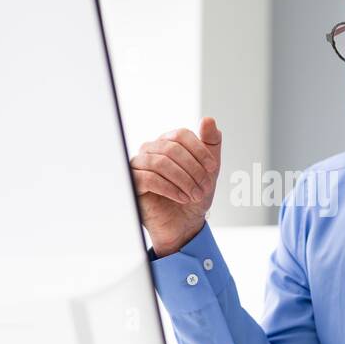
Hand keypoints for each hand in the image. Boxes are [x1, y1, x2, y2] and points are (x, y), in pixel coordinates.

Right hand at [130, 117, 221, 256]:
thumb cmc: (193, 195)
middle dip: (193, 169)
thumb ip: (211, 144)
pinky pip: (148, 178)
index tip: (212, 169)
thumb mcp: (210, 169)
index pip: (181, 135)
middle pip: (172, 148)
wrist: (184, 224)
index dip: (199, 151)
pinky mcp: (132, 183)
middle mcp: (151, 150)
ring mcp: (139, 165)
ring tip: (194, 195)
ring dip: (183, 180)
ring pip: (160, 163)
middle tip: (205, 187)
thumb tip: (208, 119)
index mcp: (168, 142)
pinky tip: (181, 197)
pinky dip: (169, 188)